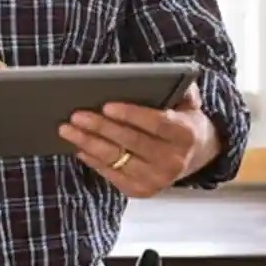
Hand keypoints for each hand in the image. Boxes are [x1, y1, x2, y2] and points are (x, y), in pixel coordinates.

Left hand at [57, 83, 219, 197]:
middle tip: (76, 115)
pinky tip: (79, 147)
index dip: (131, 115)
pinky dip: (93, 161)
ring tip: (68, 129)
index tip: (106, 106)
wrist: (197, 156)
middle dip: (100, 127)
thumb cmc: (183, 122)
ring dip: (89, 144)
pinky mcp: (142, 190)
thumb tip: (163, 75)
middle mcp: (173, 160)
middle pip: (130, 142)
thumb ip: (180, 87)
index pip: (156, 123)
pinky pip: (112, 175)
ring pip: (116, 160)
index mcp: (185, 134)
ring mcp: (157, 179)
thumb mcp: (189, 102)